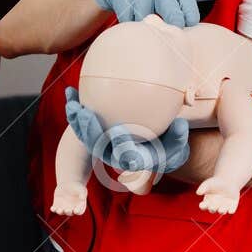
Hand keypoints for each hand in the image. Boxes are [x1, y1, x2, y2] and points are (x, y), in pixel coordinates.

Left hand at [50, 183, 87, 215]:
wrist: (68, 184)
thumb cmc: (77, 187)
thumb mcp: (82, 189)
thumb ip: (83, 193)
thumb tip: (82, 198)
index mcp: (79, 207)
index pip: (79, 212)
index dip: (77, 212)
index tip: (76, 210)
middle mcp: (71, 209)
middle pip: (70, 213)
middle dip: (68, 212)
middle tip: (67, 210)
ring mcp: (64, 208)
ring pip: (61, 212)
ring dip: (60, 212)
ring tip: (59, 210)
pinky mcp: (57, 206)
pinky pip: (54, 209)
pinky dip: (53, 209)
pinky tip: (52, 208)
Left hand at [64, 86, 189, 175]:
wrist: (158, 146)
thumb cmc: (169, 142)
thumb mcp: (177, 141)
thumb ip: (179, 135)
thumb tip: (180, 124)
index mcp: (133, 159)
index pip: (125, 156)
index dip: (120, 144)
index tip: (117, 130)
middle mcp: (115, 154)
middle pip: (98, 147)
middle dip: (89, 131)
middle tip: (85, 114)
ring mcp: (104, 144)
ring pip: (86, 136)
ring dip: (77, 121)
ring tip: (72, 105)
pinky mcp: (98, 133)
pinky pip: (84, 123)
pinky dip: (77, 109)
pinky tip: (70, 91)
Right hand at [90, 0, 233, 25]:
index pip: (190, 13)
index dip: (187, 23)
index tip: (183, 22)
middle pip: (173, 18)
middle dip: (172, 28)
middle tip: (167, 28)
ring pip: (150, 24)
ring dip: (150, 30)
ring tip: (149, 24)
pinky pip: (130, 25)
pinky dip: (132, 29)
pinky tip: (132, 21)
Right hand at [195, 178, 239, 214]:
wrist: (228, 181)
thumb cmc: (216, 182)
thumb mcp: (208, 184)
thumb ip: (202, 188)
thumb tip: (198, 193)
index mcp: (207, 202)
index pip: (203, 207)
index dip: (203, 206)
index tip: (202, 204)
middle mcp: (214, 206)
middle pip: (212, 210)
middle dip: (212, 208)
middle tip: (212, 206)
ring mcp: (223, 207)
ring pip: (222, 212)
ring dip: (221, 211)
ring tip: (221, 209)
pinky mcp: (232, 206)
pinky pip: (231, 211)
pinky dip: (231, 211)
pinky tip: (230, 210)